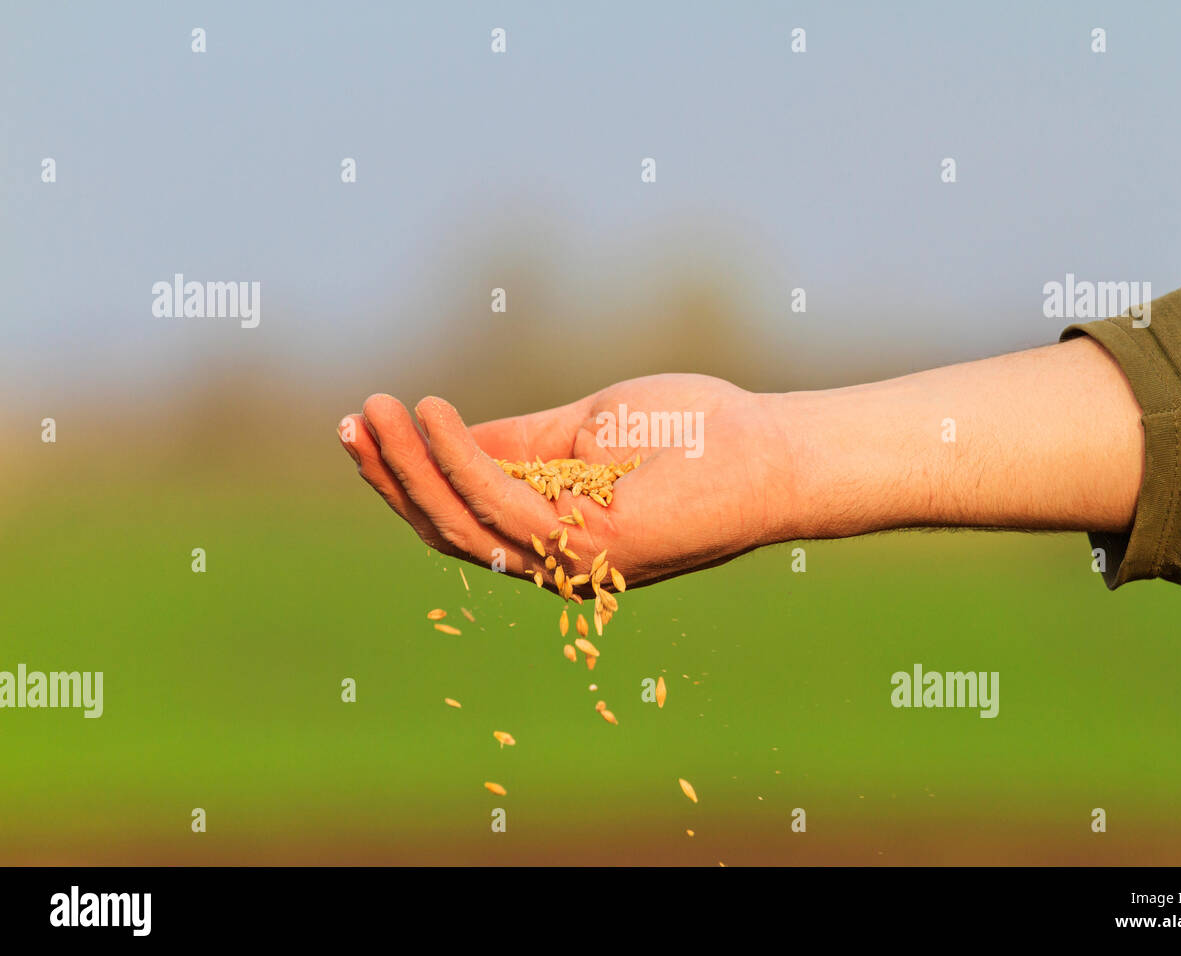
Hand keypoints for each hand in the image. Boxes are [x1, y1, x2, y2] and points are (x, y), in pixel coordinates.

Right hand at [338, 373, 794, 589]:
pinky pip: (502, 504)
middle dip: (393, 478)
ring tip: (376, 412)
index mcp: (551, 533)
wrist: (770, 451)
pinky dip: (460, 460)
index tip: (368, 423)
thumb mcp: (583, 430)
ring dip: (411, 469)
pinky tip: (433, 416)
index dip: (408, 475)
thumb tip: (445, 434)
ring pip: (463, 524)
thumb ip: (515, 442)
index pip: (462, 515)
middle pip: (448, 529)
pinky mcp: (589, 548)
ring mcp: (569, 561)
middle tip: (351, 422)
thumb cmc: (691, 435)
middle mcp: (553, 559)